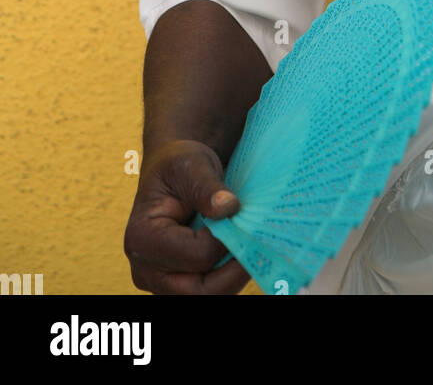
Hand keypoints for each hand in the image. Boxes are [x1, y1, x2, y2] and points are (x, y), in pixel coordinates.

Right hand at [124, 139, 248, 294]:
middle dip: (235, 272)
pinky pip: (209, 291)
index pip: (196, 256)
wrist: (174, 173)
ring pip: (207, 296)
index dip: (227, 241)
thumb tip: (229, 208)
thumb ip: (206, 188)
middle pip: (199, 292)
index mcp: (142, 239)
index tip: (243, 217)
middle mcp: (146, 269)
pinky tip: (244, 254)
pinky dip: (229, 277)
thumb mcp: (191, 165)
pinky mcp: (178, 285)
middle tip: (262, 247)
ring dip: (234, 277)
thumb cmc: (179, 166)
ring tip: (254, 249)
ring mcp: (162, 282)